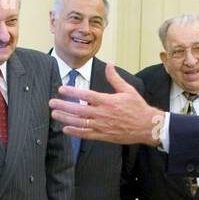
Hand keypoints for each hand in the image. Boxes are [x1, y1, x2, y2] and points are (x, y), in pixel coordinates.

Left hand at [50, 62, 164, 145]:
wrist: (146, 126)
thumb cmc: (137, 108)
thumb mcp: (128, 90)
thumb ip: (115, 78)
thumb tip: (109, 64)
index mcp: (108, 101)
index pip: (86, 95)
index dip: (72, 92)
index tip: (61, 89)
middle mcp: (103, 114)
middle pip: (79, 110)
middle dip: (63, 106)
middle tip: (52, 103)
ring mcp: (102, 126)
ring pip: (80, 122)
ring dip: (65, 118)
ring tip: (54, 114)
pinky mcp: (103, 135)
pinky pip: (86, 134)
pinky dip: (75, 132)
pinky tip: (65, 128)